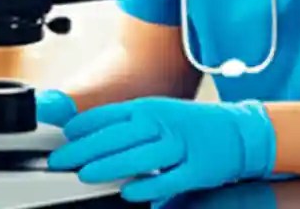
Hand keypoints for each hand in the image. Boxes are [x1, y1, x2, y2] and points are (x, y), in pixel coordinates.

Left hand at [46, 97, 276, 202]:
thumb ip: (126, 124)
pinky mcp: (197, 169)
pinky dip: (148, 185)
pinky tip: (128, 191)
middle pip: (119, 136)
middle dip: (85, 149)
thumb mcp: (158, 114)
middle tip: (61, 160)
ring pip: (141, 156)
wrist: (239, 132)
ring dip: (110, 165)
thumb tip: (88, 135)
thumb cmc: (190, 126)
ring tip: (85, 173)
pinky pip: (169, 179)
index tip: (64, 136)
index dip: (86, 125)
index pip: (112, 115)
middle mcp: (165, 123)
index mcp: (153, 108)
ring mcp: (182, 146)